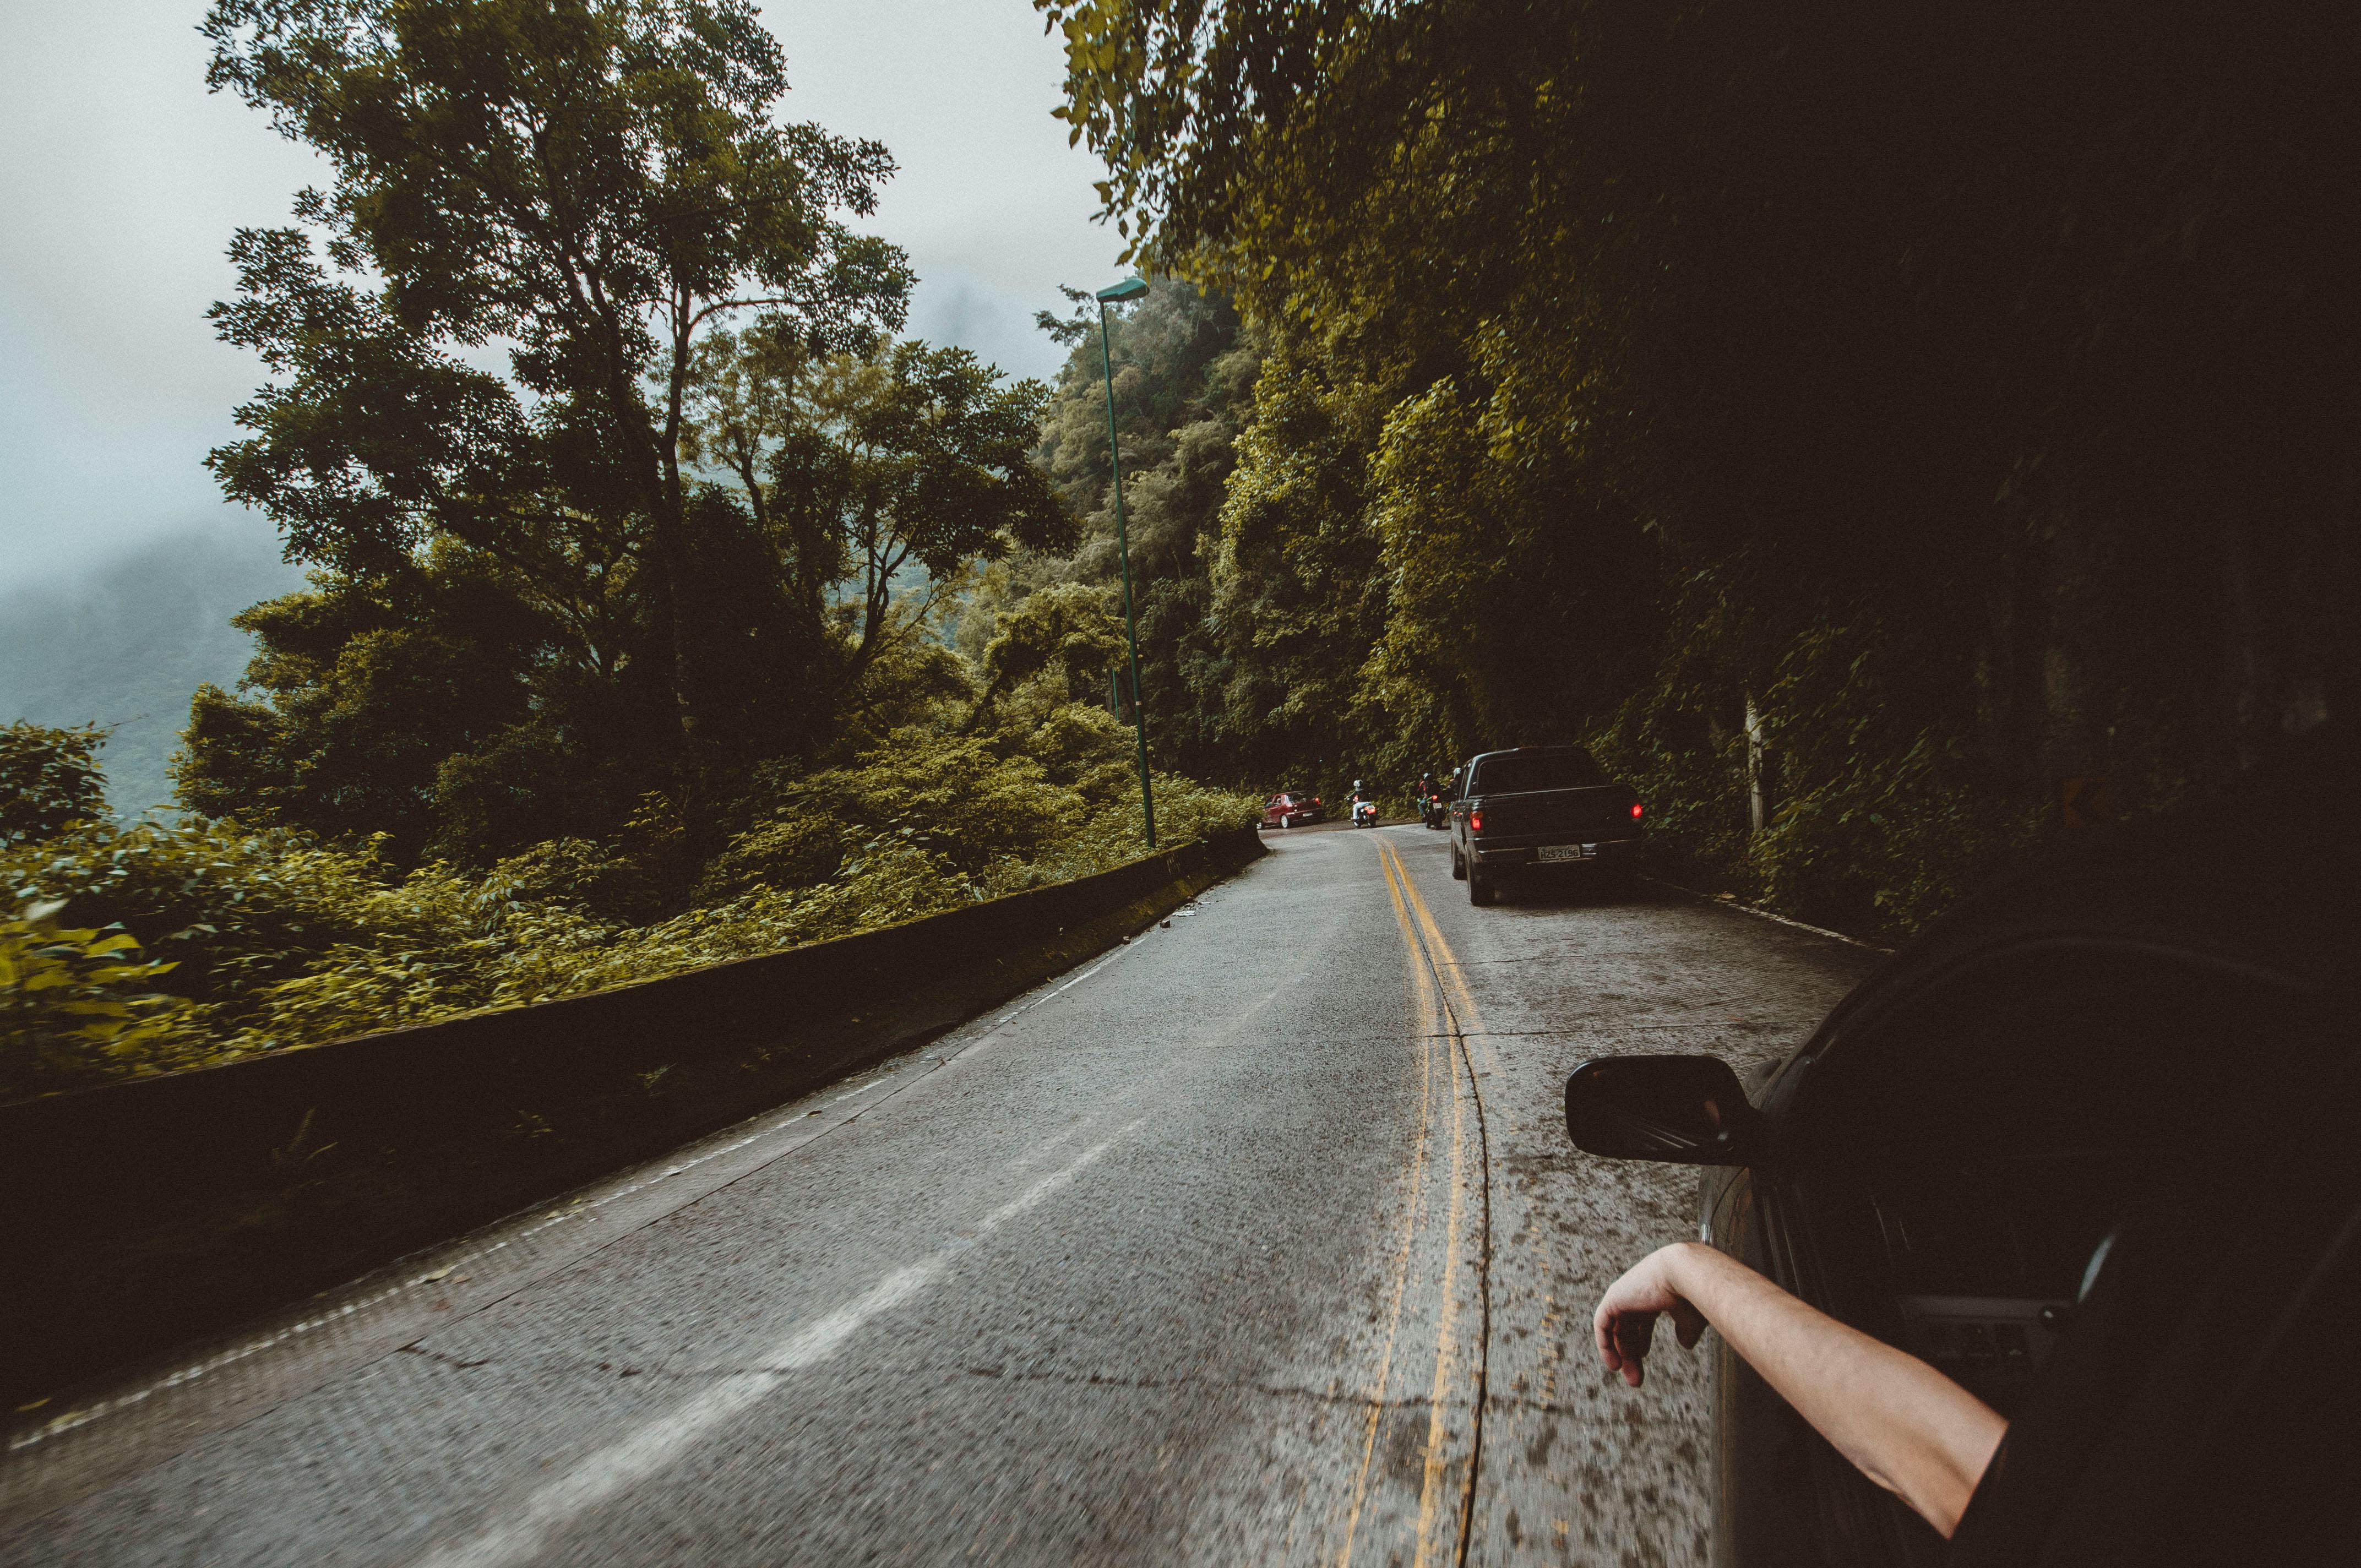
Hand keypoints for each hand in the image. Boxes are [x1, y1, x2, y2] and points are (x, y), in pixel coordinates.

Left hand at [1594, 1242, 1709, 1387]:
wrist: (1684, 1273)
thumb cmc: (1694, 1293)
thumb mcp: (1691, 1317)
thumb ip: (1687, 1330)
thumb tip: (1685, 1344)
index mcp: (1654, 1294)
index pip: (1641, 1321)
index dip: (1641, 1342)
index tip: (1644, 1360)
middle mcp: (1636, 1293)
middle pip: (1627, 1328)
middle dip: (1631, 1354)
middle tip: (1636, 1379)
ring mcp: (1623, 1294)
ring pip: (1614, 1329)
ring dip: (1619, 1354)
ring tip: (1626, 1376)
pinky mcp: (1613, 1298)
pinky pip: (1602, 1324)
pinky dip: (1605, 1344)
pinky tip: (1614, 1363)